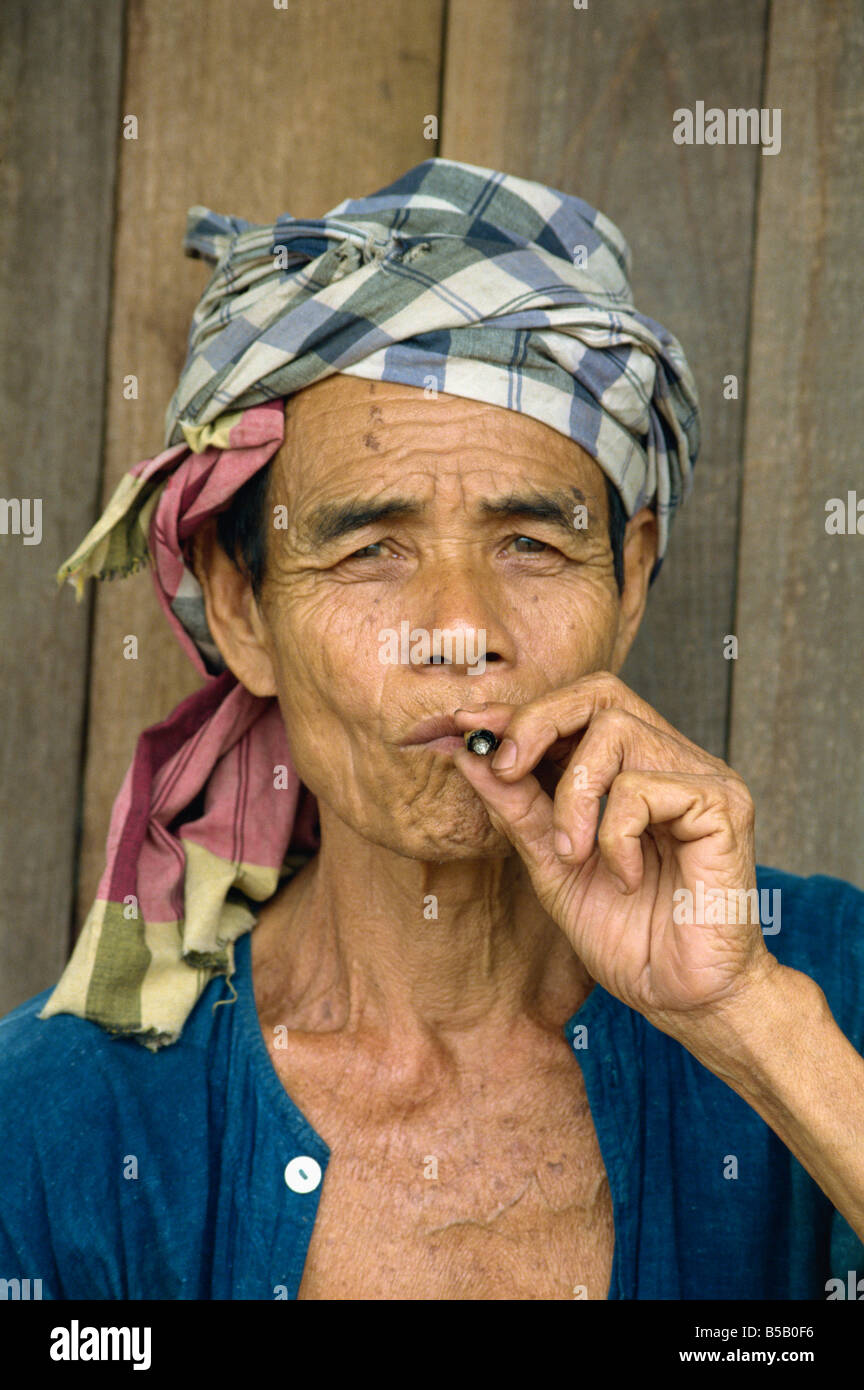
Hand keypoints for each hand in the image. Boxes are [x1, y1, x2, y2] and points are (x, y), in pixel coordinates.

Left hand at [452, 672, 778, 1039]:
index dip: (522, 712)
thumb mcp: (553, 866)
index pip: (579, 707)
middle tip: (507, 770)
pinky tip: (624, 875)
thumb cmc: (628, 936)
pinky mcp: (724, 805)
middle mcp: (672, 760)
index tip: (470, 727)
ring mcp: (703, 777)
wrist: (683, 998)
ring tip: (573, 853)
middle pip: (601, 692)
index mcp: (636, 768)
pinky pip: (643, 787)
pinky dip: (615, 832)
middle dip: (539, 722)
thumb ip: (518, 808)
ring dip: (573, 795)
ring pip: (616, 732)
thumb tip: (471, 754)